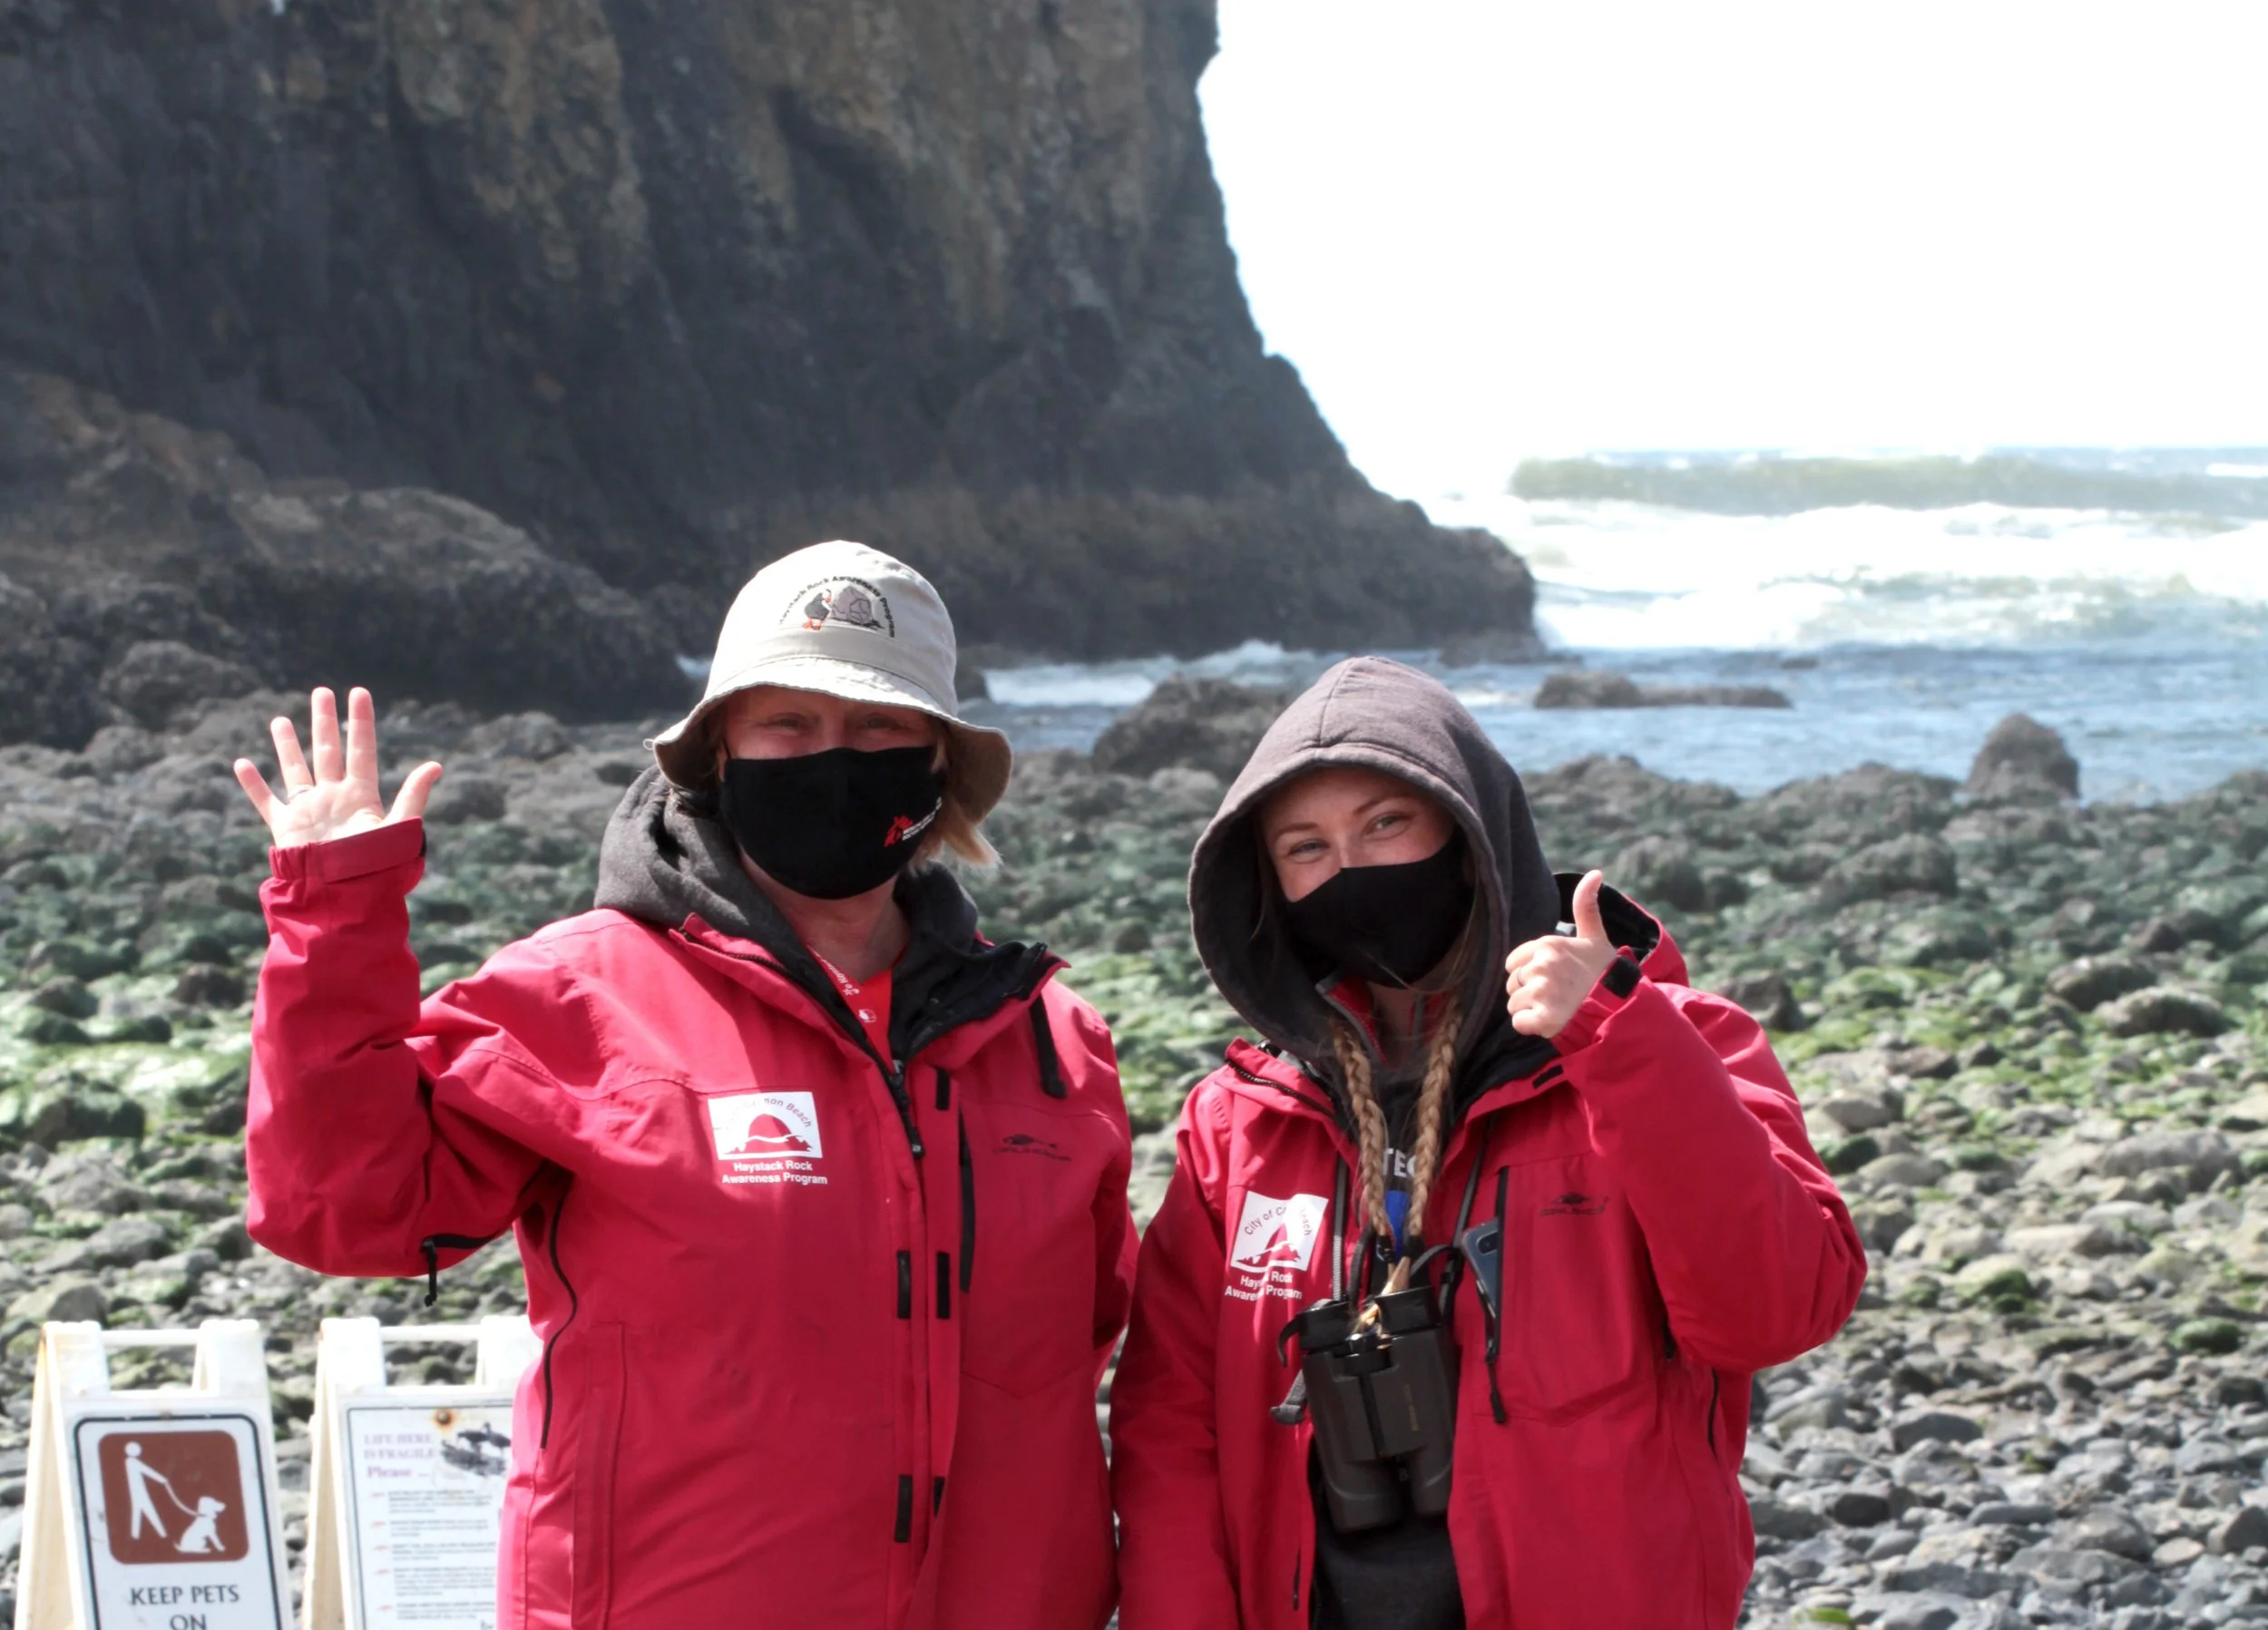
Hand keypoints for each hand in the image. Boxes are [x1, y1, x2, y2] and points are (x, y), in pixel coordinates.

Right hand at [233, 687, 442, 848]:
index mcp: (361, 795)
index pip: (362, 750)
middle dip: (325, 722)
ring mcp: (309, 810)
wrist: (342, 894)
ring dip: (288, 745)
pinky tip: (241, 764)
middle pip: (328, 751)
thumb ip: (413, 797)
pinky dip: (253, 785)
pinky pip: (266, 801)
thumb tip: (436, 765)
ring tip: (281, 719)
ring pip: (296, 768)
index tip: (359, 693)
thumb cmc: (373, 866)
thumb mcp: (398, 828)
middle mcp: (334, 797)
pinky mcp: (287, 827)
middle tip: (321, 692)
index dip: (361, 722)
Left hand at [1504, 870, 1619, 1038]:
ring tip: (1557, 1008)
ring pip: (1514, 1004)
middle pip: (1512, 984)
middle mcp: (1542, 966)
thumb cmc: (1605, 972)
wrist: (1621, 1008)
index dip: (1529, 972)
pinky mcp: (1542, 1019)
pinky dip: (1532, 1027)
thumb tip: (1595, 873)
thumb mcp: (1595, 937)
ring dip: (1531, 1011)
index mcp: (1547, 945)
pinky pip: (1519, 1023)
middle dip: (1530, 992)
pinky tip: (1552, 1022)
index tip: (1554, 978)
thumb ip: (1586, 906)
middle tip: (1558, 995)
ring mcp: (1542, 992)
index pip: (1513, 962)